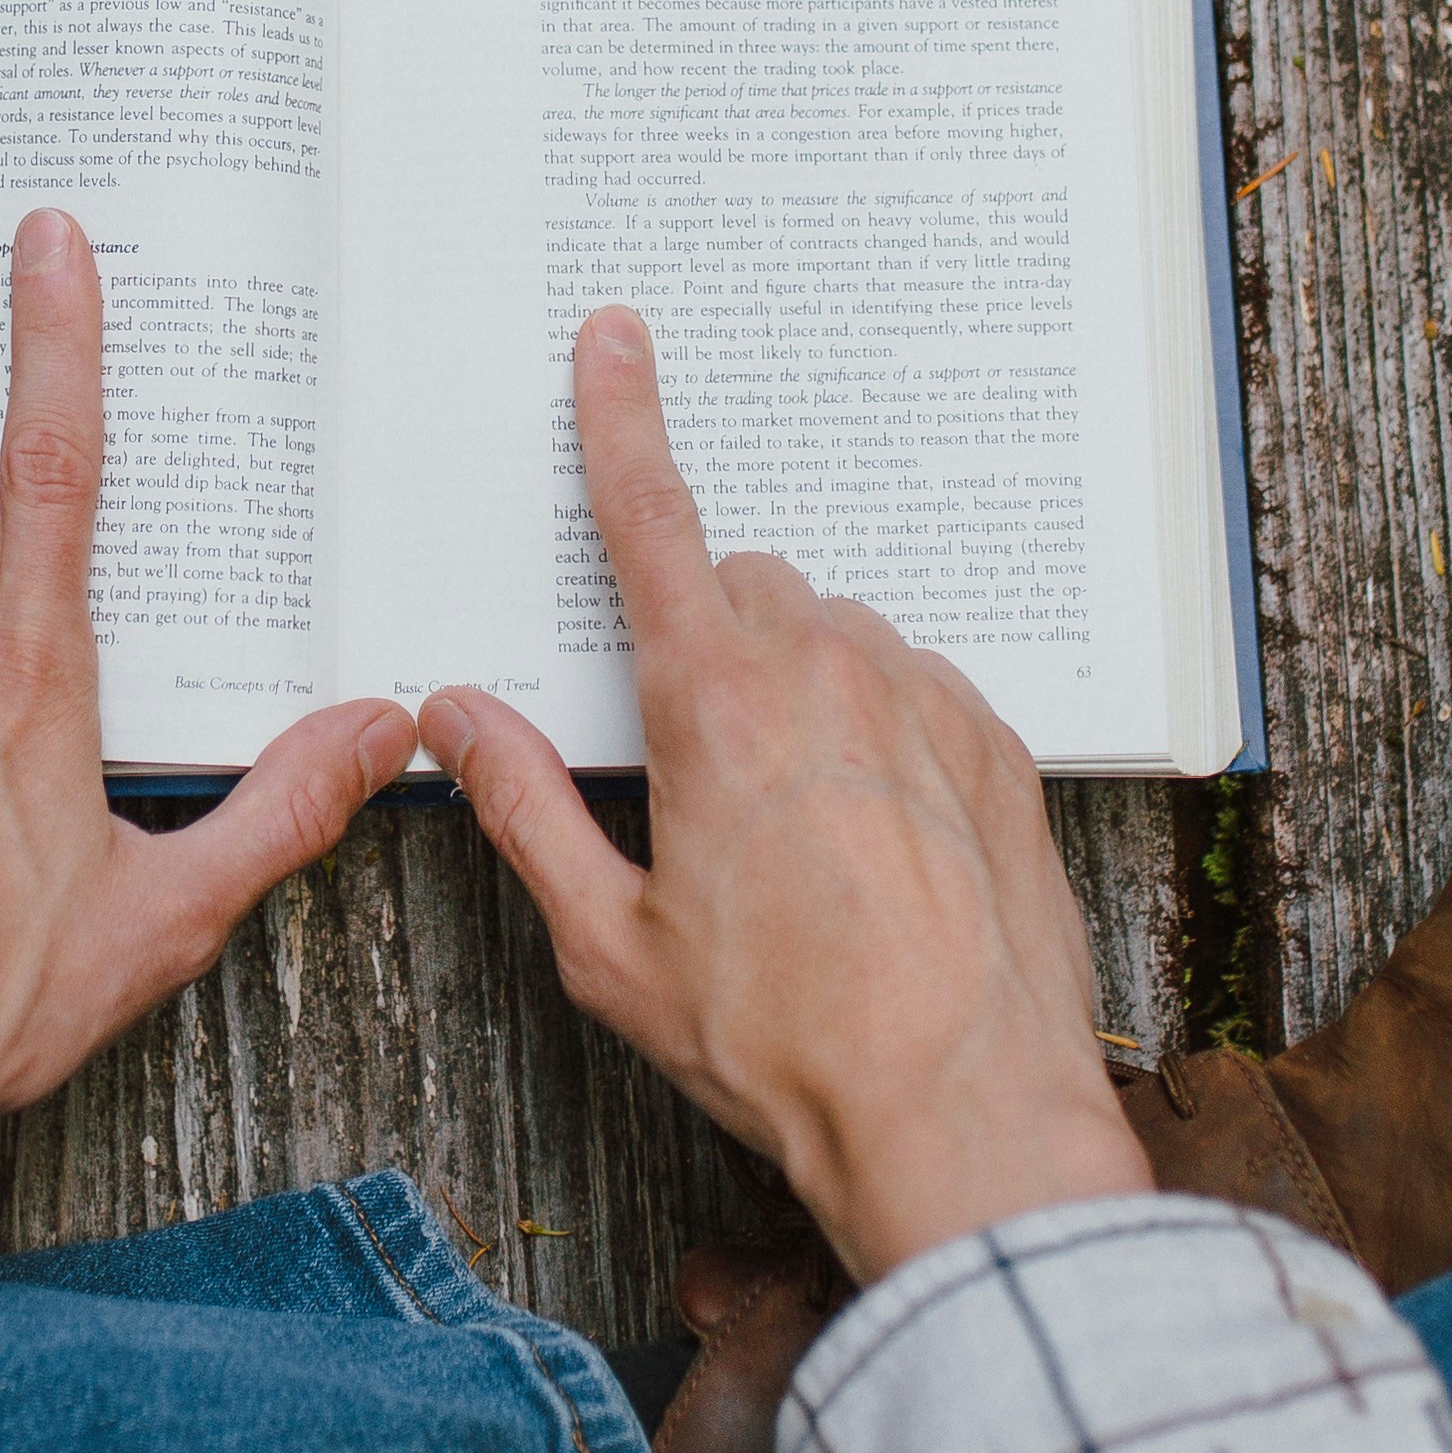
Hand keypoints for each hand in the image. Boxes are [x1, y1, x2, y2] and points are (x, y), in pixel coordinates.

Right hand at [418, 308, 1148, 1285]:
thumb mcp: (611, 940)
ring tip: (790, 835)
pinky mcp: (995, 746)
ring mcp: (926, 700)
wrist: (963, 1110)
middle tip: (686, 769)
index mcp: (716, 702)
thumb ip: (523, 807)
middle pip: (744, 589)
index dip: (622, 421)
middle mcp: (831, 671)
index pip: (653, 520)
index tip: (615, 342)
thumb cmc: (784, 1041)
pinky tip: (866, 842)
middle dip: (702, 642)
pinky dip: (875, 732)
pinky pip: (911, 692)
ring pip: (833, 639)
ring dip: (795, 691)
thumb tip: (456, 718)